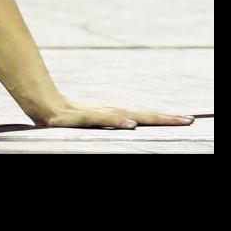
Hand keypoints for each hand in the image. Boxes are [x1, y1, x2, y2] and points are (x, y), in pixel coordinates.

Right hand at [32, 102, 196, 129]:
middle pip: (143, 116)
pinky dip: (116, 122)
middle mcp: (110, 113)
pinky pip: (100, 121)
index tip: (189, 120)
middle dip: (167, 119)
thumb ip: (110, 125)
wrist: (40, 105)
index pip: (146, 117)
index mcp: (116, 116)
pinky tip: (129, 124)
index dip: (166, 119)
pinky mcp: (79, 118)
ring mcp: (95, 115)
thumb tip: (130, 125)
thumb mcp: (92, 124)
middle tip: (189, 120)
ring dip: (148, 119)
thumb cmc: (68, 118)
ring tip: (168, 121)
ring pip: (127, 116)